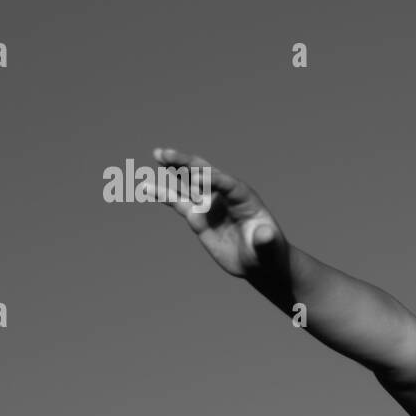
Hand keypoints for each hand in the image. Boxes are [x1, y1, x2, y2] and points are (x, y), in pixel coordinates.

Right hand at [148, 147, 288, 280]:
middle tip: (164, 153)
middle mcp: (224, 196)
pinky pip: (178, 203)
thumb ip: (266, 239)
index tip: (197, 178)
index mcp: (244, 197)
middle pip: (203, 173)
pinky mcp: (198, 217)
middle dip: (186, 163)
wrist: (259, 262)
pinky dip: (163, 194)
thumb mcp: (269, 246)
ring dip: (173, 169)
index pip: (226, 183)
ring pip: (188, 183)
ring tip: (157, 155)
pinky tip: (146, 187)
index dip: (212, 179)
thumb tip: (266, 234)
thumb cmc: (268, 251)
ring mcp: (209, 205)